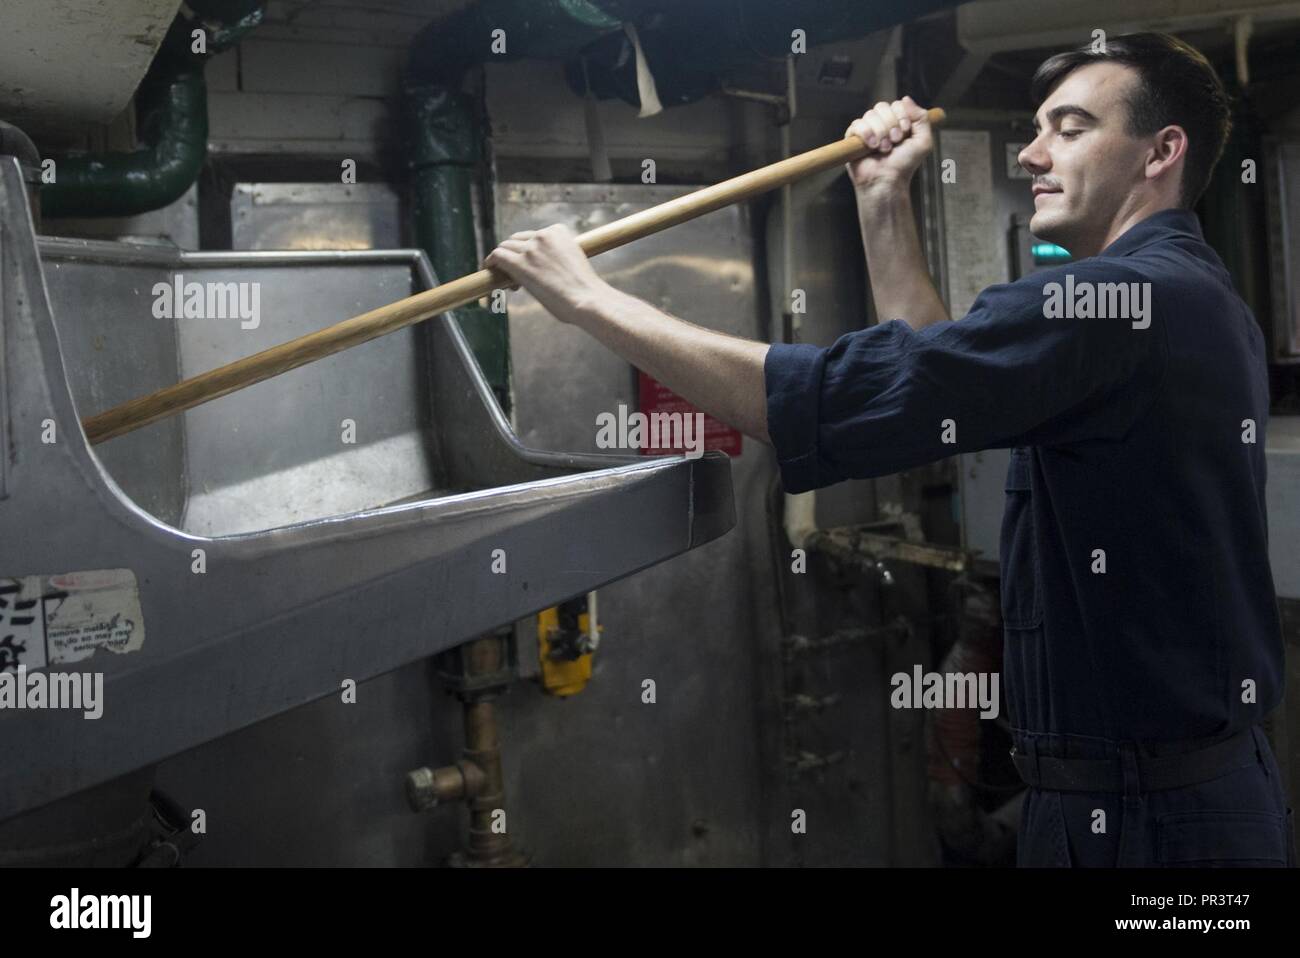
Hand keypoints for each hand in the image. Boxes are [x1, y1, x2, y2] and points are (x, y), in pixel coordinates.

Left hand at [483, 223, 609, 324]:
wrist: (588, 300)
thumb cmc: (585, 290)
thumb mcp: (574, 262)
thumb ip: (558, 258)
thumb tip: (548, 272)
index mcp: (559, 232)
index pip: (534, 235)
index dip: (528, 250)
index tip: (531, 265)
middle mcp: (543, 235)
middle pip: (517, 240)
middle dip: (514, 254)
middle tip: (516, 275)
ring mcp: (531, 249)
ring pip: (505, 247)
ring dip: (503, 261)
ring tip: (506, 279)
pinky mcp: (520, 264)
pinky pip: (497, 256)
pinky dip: (490, 261)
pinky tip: (488, 269)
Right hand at [844, 96, 934, 199]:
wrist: (887, 181)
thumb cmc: (904, 165)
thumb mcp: (923, 141)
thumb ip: (922, 118)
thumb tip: (905, 99)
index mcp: (897, 121)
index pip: (896, 104)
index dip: (901, 115)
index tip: (905, 132)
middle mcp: (881, 124)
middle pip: (882, 107)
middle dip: (890, 124)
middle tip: (895, 141)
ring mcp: (867, 130)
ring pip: (870, 115)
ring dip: (880, 132)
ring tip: (884, 148)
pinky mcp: (852, 138)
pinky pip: (857, 124)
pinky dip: (866, 133)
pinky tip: (872, 146)